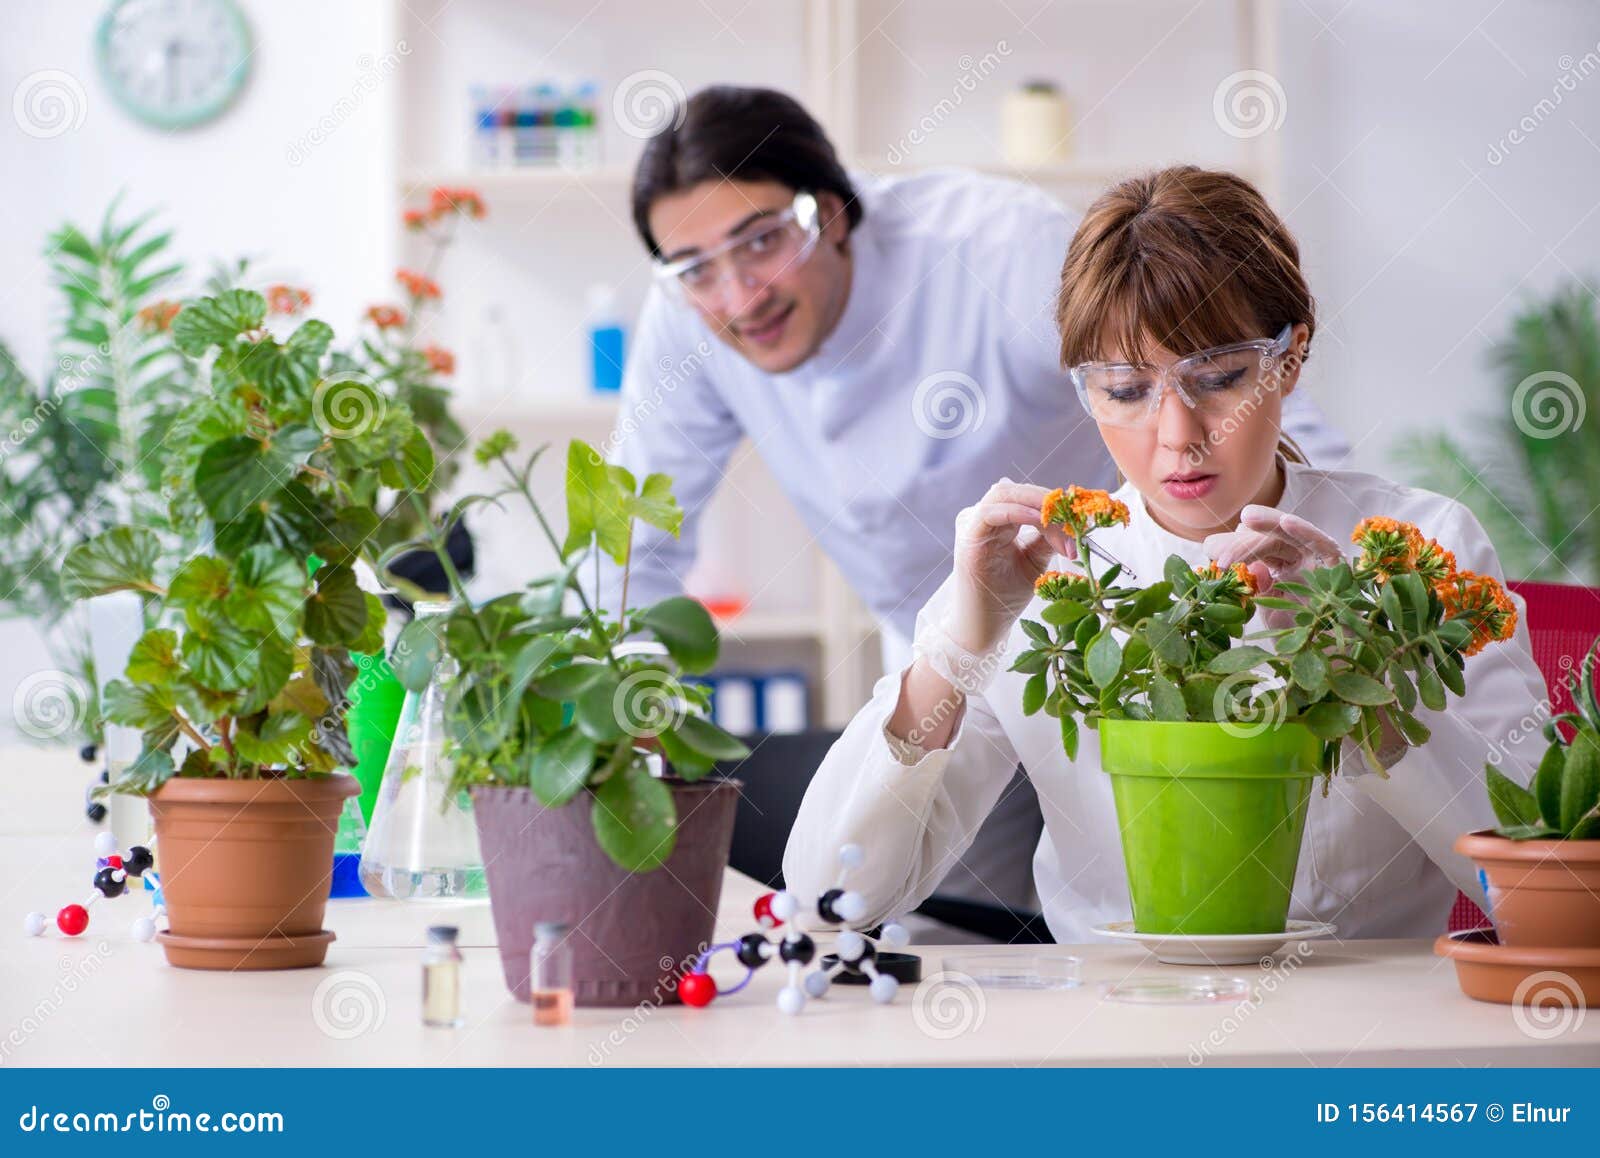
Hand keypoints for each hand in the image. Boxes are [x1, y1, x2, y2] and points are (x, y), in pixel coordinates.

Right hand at [947, 480, 1075, 654]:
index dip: (1052, 502)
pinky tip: (1040, 520)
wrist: (984, 627)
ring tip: (1061, 523)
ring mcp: (972, 527)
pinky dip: (1018, 511)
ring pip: (1003, 494)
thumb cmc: (1005, 597)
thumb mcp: (1034, 561)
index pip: (1024, 496)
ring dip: (1037, 504)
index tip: (1080, 518)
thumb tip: (1069, 518)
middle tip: (1074, 516)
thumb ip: (1046, 538)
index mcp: (996, 522)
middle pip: (1014, 490)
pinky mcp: (968, 539)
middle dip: (1047, 499)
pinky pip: (991, 513)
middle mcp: (981, 519)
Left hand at [1203, 504, 1342, 626]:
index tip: (1215, 562)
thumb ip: (1253, 585)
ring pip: (1289, 533)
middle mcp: (1297, 557)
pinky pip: (1321, 543)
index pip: (1253, 547)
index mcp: (1278, 565)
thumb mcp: (1266, 606)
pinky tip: (1286, 521)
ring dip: (1268, 522)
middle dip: (1241, 543)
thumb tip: (1243, 565)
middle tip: (1220, 559)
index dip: (1233, 549)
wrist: (1326, 655)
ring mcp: (1316, 558)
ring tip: (1247, 517)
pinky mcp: (1336, 564)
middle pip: (1266, 538)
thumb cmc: (1295, 631)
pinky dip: (1305, 531)